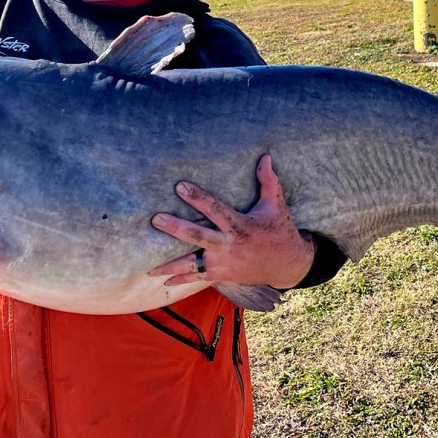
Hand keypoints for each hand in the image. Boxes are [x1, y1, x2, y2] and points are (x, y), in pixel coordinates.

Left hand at [149, 154, 314, 289]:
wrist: (288, 265)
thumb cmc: (280, 231)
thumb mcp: (276, 205)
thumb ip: (268, 181)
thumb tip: (265, 157)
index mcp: (241, 226)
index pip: (215, 209)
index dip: (197, 197)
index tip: (179, 186)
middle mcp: (230, 246)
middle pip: (199, 236)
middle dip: (176, 228)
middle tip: (156, 219)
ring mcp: (224, 264)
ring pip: (193, 263)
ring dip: (170, 264)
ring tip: (149, 267)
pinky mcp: (223, 275)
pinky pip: (198, 278)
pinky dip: (181, 280)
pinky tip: (163, 281)